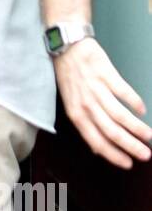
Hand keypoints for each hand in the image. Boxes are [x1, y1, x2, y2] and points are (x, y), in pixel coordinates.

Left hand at [54, 37, 151, 168]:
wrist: (67, 47)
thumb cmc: (69, 76)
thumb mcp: (71, 103)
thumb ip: (85, 123)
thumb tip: (98, 147)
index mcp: (76, 114)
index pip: (96, 141)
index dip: (113, 155)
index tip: (128, 164)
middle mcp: (86, 104)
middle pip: (111, 132)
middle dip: (131, 146)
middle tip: (146, 154)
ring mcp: (96, 89)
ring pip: (119, 115)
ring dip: (137, 128)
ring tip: (149, 136)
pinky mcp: (106, 74)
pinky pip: (123, 92)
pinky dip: (135, 103)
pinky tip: (142, 111)